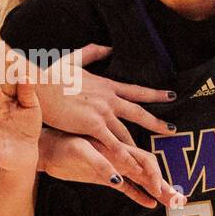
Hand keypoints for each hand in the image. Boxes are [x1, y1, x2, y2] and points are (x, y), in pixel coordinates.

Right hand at [32, 44, 177, 197]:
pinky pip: (112, 144)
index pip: (136, 90)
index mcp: (106, 86)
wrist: (41, 85)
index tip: (171, 96)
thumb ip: (92, 53)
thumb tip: (108, 46)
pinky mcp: (93, 125)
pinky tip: (131, 169)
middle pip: (139, 113)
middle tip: (173, 130)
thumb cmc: (52, 75)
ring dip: (139, 148)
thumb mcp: (74, 60)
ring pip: (127, 133)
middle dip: (157, 123)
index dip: (155, 94)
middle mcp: (109, 99)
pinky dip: (123, 157)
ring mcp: (103, 113)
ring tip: (151, 160)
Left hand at [40, 129, 185, 209]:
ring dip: (157, 190)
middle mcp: (119, 156)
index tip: (160, 191)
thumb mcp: (79, 152)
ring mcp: (113, 167)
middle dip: (165, 185)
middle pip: (148, 171)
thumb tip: (118, 180)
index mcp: (117, 147)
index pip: (144, 161)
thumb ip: (98, 164)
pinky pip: (126, 186)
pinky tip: (150, 203)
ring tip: (172, 203)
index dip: (155, 176)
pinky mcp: (104, 176)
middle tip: (180, 200)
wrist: (44, 146)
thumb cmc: (60, 143)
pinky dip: (138, 194)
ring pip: (141, 180)